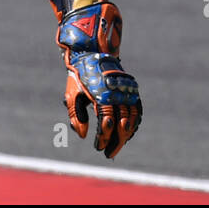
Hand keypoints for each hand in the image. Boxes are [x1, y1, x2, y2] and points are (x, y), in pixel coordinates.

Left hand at [57, 2, 141, 157]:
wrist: (91, 54)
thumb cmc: (79, 77)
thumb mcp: (71, 95)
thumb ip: (76, 116)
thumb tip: (84, 136)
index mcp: (101, 95)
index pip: (106, 123)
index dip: (103, 138)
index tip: (98, 147)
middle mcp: (117, 94)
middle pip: (122, 124)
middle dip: (116, 142)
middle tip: (109, 153)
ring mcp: (127, 92)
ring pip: (132, 119)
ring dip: (126, 135)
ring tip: (117, 146)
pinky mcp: (132, 90)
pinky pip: (137, 111)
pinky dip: (133, 124)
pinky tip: (127, 133)